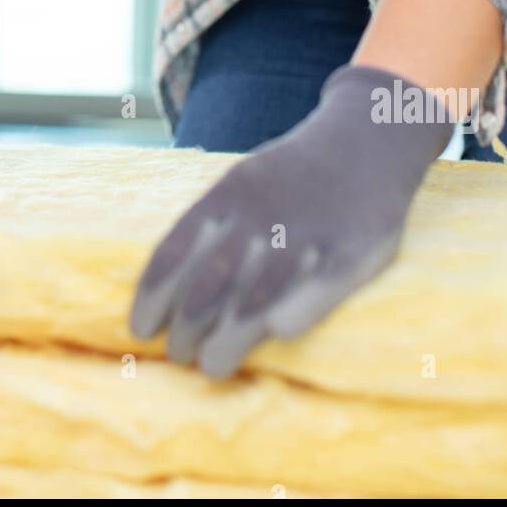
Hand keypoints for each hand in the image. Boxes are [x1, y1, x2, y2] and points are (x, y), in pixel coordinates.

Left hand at [129, 62, 454, 378]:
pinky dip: (289, 318)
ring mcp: (305, 236)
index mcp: (229, 194)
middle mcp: (261, 215)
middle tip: (178, 354)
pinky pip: (312, 295)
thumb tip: (164, 283)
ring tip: (212, 365)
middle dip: (185, 327)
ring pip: (254, 300)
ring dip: (227, 340)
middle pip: (208, 285)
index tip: (140, 329)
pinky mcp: (348, 255)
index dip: (152, 296)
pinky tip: (274, 336)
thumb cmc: (293, 175)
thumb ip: (212, 223)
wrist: (367, 141)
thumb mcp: (244, 179)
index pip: (175, 250)